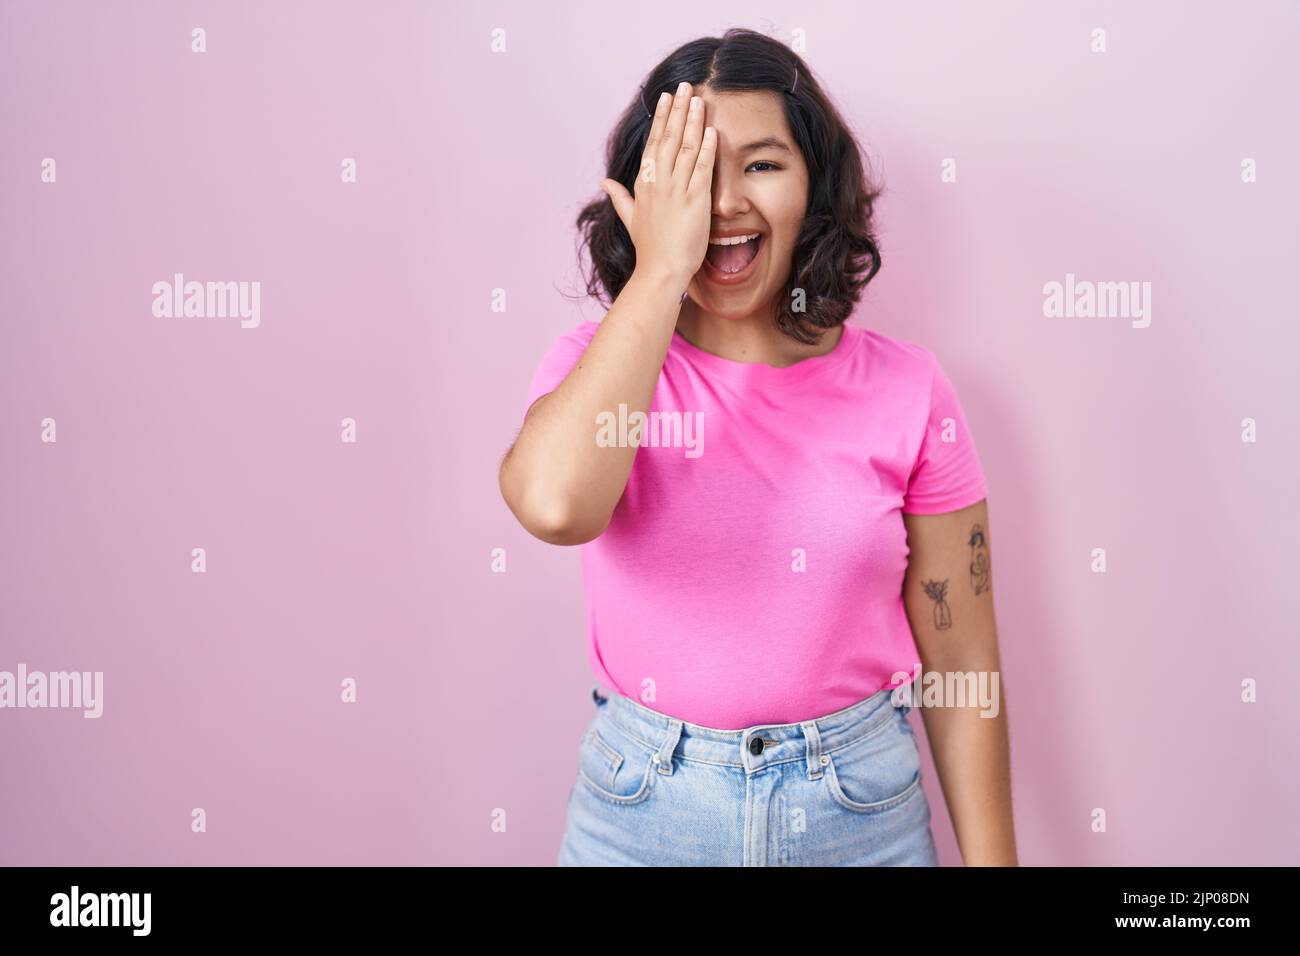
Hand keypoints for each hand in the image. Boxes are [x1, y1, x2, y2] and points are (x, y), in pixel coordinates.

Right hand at [600, 81, 716, 289]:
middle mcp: (658, 182)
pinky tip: (712, 130)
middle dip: (677, 109)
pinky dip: (706, 148)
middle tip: (685, 85)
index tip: (667, 98)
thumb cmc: (649, 249)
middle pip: (668, 138)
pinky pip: (701, 168)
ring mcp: (676, 190)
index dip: (661, 119)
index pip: (653, 143)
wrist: (660, 271)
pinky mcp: (694, 200)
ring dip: (693, 121)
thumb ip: (618, 197)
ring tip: (699, 98)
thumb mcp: (630, 218)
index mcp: (643, 184)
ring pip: (685, 147)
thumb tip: (604, 182)